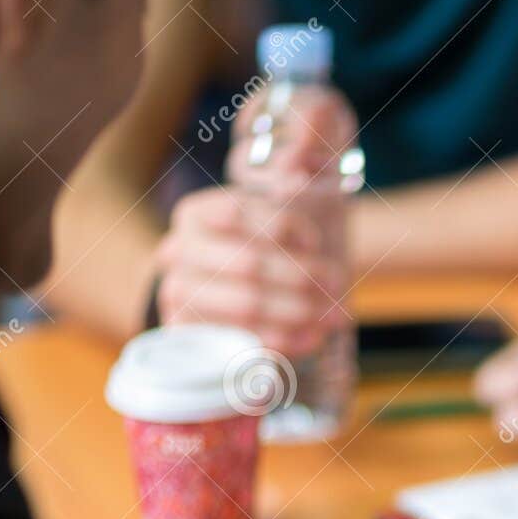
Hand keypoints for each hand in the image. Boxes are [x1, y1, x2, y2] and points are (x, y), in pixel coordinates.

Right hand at [155, 186, 349, 358]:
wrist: (221, 292)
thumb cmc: (257, 246)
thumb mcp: (269, 215)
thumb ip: (283, 192)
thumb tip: (298, 178)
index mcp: (194, 213)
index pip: (238, 214)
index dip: (283, 227)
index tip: (316, 240)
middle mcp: (179, 251)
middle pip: (248, 263)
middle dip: (302, 275)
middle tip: (338, 283)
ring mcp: (180, 293)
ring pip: (248, 304)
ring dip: (299, 311)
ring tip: (334, 315)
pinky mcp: (191, 333)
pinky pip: (243, 340)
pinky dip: (284, 340)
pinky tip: (313, 338)